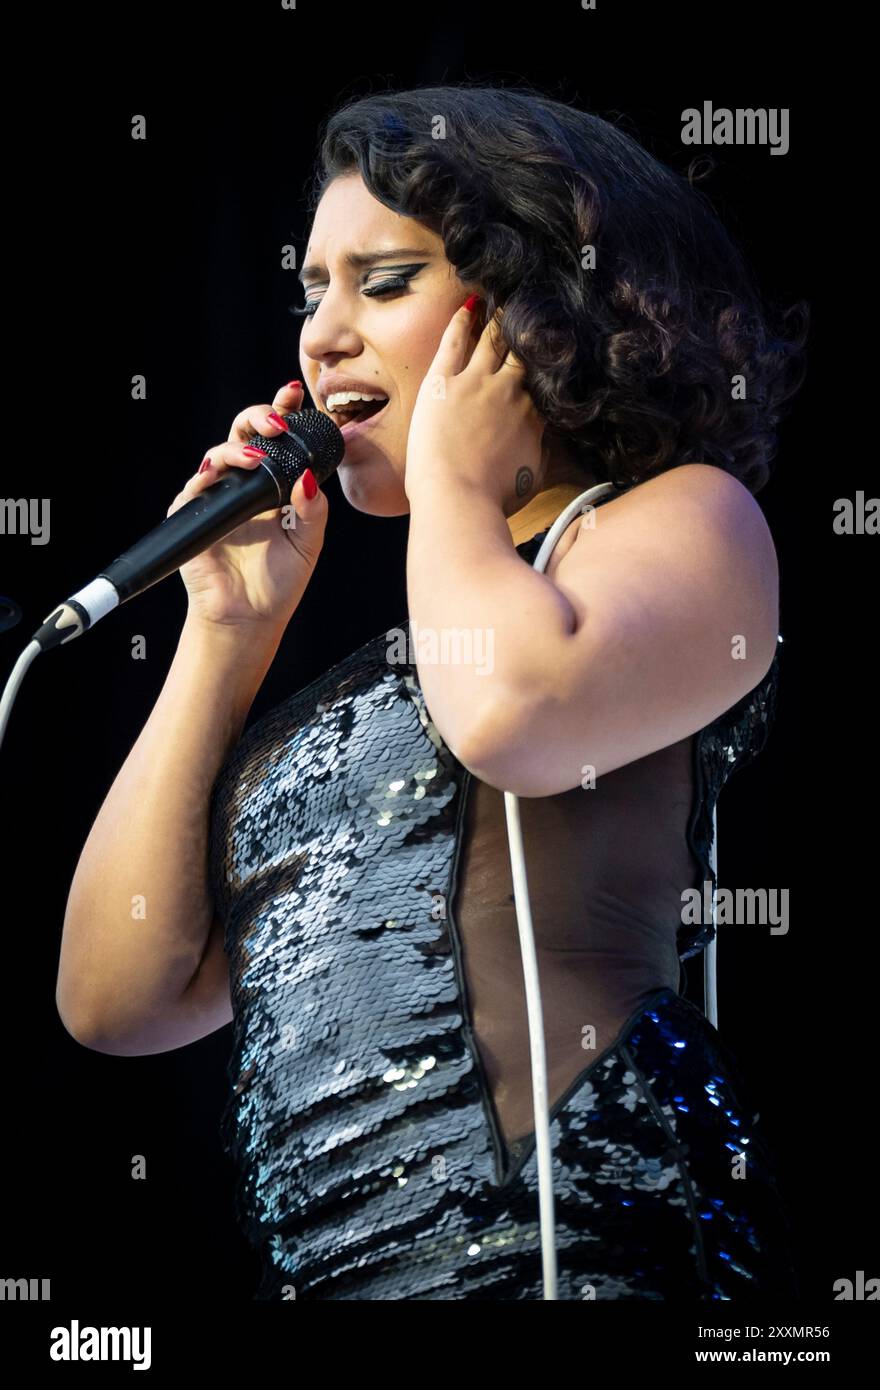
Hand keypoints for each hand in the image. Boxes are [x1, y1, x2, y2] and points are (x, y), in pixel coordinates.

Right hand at [166, 382, 328, 632]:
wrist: (249, 618)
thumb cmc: (279, 582)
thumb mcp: (309, 543)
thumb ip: (314, 509)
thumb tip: (307, 476)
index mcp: (273, 486)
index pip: (277, 441)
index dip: (284, 414)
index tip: (297, 397)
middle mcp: (244, 486)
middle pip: (244, 435)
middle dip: (259, 417)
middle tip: (278, 423)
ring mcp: (216, 498)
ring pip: (218, 454)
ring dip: (236, 448)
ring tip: (255, 456)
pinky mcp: (192, 516)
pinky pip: (193, 489)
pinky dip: (205, 478)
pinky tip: (218, 475)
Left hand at [404, 303, 546, 511]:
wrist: (458, 500)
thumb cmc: (493, 500)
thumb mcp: (531, 479)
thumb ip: (539, 451)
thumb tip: (545, 440)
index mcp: (532, 415)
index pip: (543, 378)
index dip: (547, 360)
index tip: (551, 346)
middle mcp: (510, 391)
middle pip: (523, 351)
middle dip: (528, 330)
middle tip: (530, 311)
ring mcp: (476, 382)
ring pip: (493, 339)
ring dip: (499, 319)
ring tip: (503, 301)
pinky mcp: (443, 382)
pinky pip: (454, 342)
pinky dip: (461, 321)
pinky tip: (467, 305)